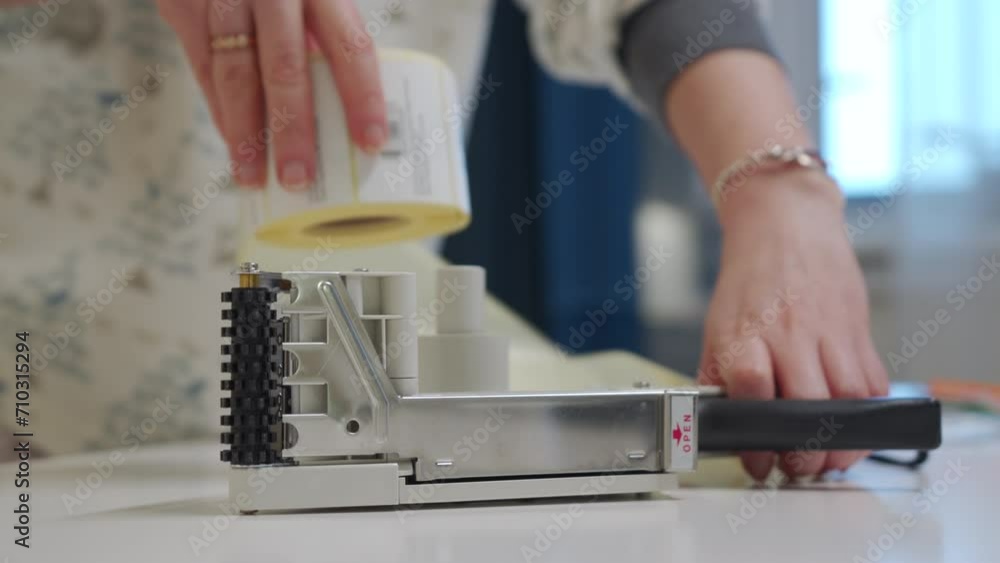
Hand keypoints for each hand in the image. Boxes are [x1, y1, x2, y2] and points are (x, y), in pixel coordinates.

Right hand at [157, 0, 387, 189]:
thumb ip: (326, 34)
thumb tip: (349, 112)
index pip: (350, 45)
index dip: (362, 96)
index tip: (371, 141)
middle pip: (286, 66)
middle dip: (292, 129)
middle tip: (299, 178)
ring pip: (235, 73)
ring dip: (246, 133)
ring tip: (254, 177)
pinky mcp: (185, 4)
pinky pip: (205, 68)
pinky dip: (221, 113)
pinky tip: (235, 146)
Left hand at [697, 169, 888, 480]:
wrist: (786, 226)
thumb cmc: (749, 280)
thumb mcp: (717, 325)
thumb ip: (716, 375)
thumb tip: (715, 426)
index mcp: (746, 333)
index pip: (752, 389)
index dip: (756, 435)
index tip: (757, 462)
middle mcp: (789, 333)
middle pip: (807, 404)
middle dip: (805, 452)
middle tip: (798, 468)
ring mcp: (828, 332)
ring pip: (847, 400)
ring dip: (841, 443)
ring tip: (827, 460)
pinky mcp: (858, 330)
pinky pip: (872, 383)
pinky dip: (866, 415)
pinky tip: (851, 428)